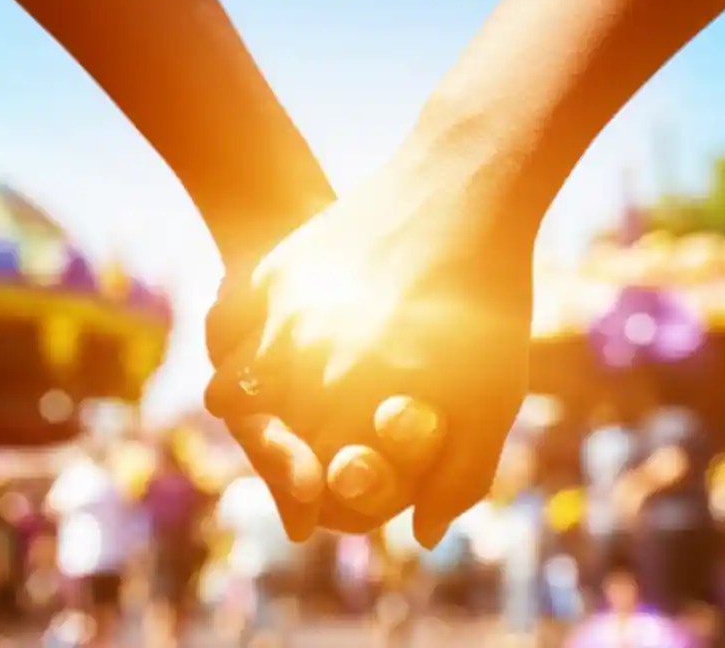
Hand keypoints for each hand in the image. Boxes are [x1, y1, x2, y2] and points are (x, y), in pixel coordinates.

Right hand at [206, 148, 539, 546]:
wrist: (462, 191)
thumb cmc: (488, 305)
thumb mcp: (491, 399)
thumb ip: (457, 478)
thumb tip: (420, 533)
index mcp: (355, 407)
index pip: (315, 483)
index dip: (334, 489)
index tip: (352, 474)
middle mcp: (303, 368)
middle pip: (270, 439)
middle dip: (297, 448)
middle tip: (326, 442)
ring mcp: (281, 318)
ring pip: (236, 389)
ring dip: (260, 402)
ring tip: (294, 398)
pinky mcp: (273, 275)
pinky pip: (233, 332)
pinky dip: (242, 349)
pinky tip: (273, 346)